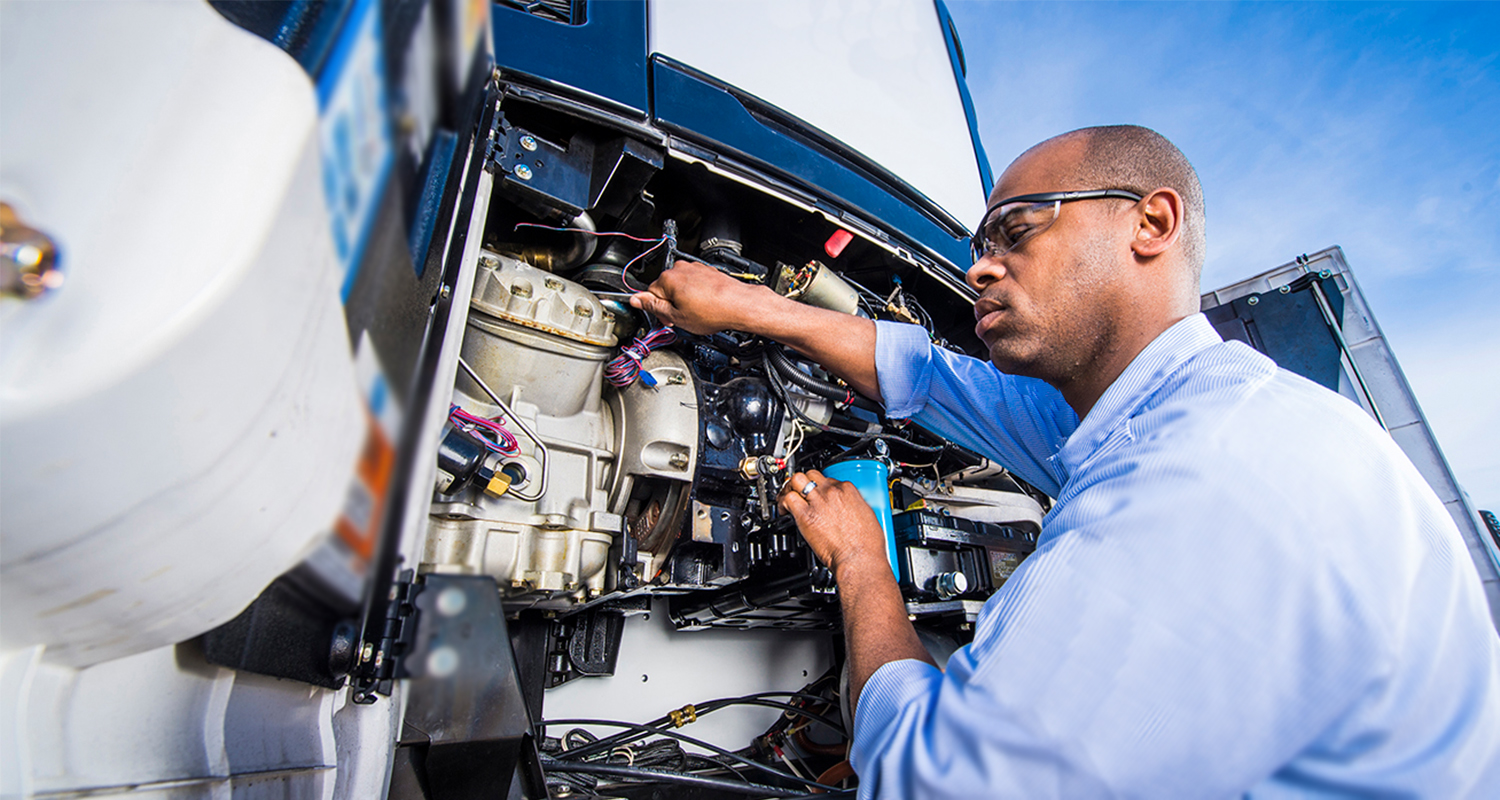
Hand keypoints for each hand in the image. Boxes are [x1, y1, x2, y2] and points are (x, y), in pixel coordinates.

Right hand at [629, 259, 772, 335]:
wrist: (740, 305)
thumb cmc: (713, 311)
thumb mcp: (677, 317)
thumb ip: (653, 307)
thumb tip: (637, 300)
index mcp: (668, 279)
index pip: (650, 294)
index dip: (658, 311)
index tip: (667, 319)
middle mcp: (680, 269)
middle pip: (664, 289)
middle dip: (671, 305)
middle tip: (682, 319)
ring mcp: (695, 268)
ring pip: (680, 286)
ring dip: (684, 300)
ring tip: (696, 313)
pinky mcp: (707, 271)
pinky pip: (694, 283)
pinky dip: (696, 294)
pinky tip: (705, 306)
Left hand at [778, 470, 887, 576]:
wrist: (859, 558)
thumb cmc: (866, 544)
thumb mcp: (867, 516)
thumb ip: (855, 506)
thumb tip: (848, 507)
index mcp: (848, 491)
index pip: (829, 479)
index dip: (821, 487)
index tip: (818, 494)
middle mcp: (832, 492)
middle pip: (811, 475)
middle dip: (804, 482)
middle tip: (799, 492)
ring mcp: (818, 502)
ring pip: (797, 480)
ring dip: (790, 487)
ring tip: (788, 496)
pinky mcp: (806, 516)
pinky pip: (788, 499)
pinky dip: (782, 503)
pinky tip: (783, 509)